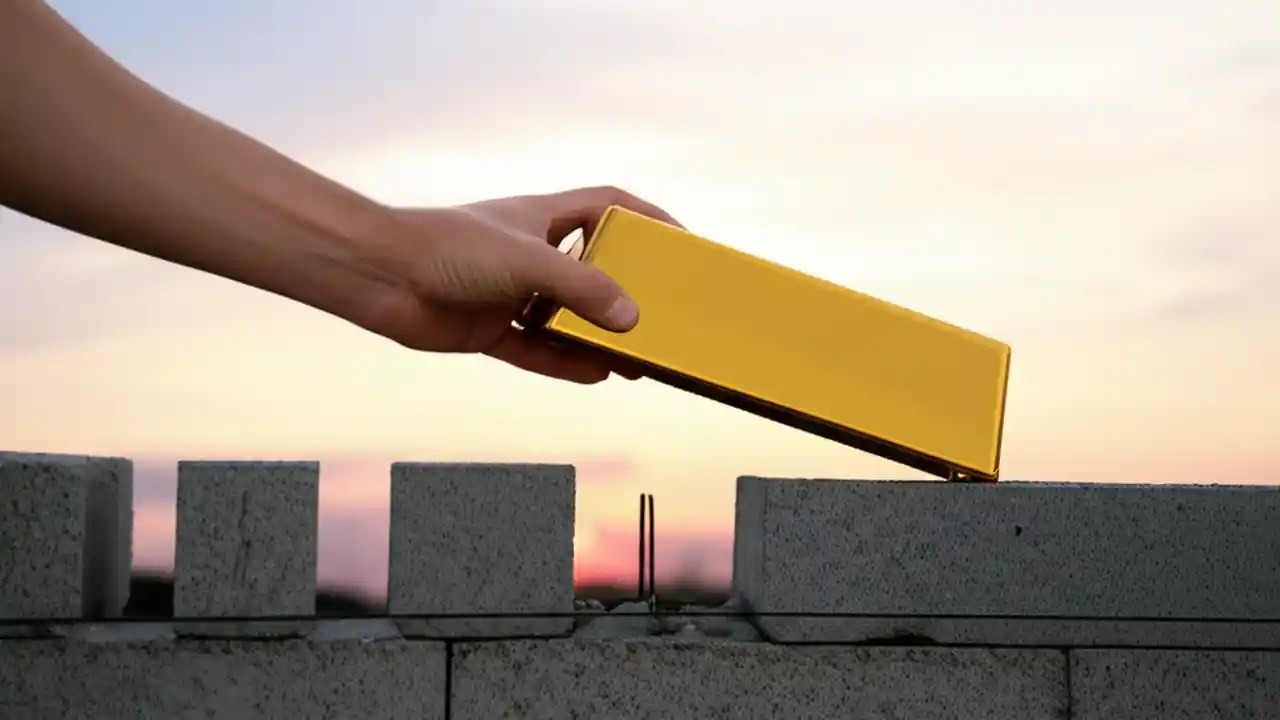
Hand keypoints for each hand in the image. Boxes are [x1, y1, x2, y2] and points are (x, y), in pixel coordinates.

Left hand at [358, 186, 681, 383]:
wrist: (377, 275)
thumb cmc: (446, 247)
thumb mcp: (528, 260)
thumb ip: (583, 287)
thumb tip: (632, 320)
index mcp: (542, 216)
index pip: (609, 206)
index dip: (647, 220)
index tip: (681, 243)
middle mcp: (529, 252)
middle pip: (594, 267)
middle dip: (629, 291)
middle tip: (664, 313)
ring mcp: (509, 291)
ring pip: (568, 316)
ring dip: (600, 336)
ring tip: (639, 359)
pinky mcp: (489, 328)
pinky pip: (538, 350)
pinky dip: (567, 363)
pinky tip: (599, 375)